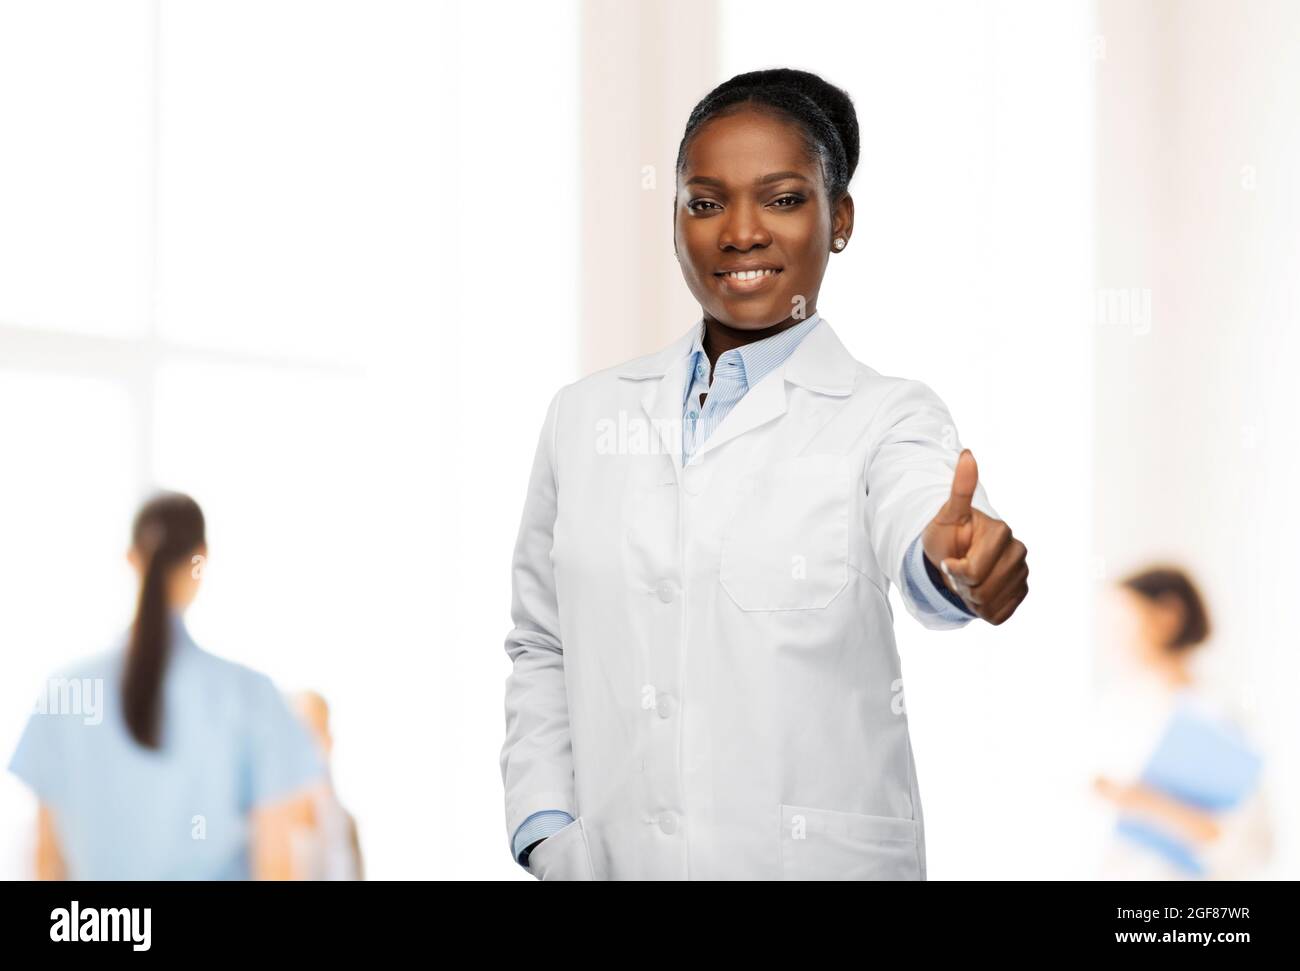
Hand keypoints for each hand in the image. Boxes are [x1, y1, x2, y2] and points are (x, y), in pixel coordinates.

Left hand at [921, 449, 1027, 624]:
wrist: (952, 559)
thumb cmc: (947, 537)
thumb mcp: (946, 515)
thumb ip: (959, 488)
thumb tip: (967, 453)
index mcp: (1002, 532)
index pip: (973, 571)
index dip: (954, 570)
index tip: (949, 560)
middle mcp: (1019, 551)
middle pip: (982, 589)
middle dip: (962, 585)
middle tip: (957, 571)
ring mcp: (1023, 573)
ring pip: (990, 605)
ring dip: (970, 599)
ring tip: (967, 581)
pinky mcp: (1022, 592)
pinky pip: (999, 615)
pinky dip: (982, 610)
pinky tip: (978, 593)